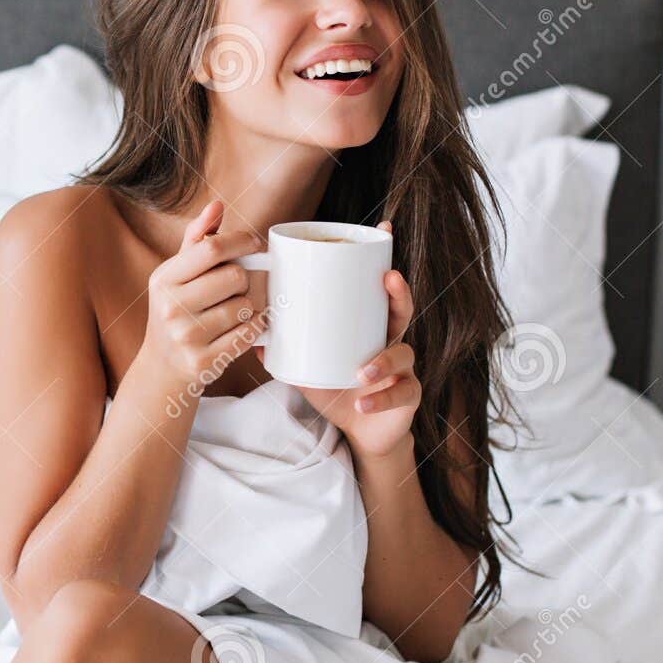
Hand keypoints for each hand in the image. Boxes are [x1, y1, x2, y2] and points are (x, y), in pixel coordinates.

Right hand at [140, 200, 265, 388]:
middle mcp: (171, 307)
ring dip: (249, 306)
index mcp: (164, 279)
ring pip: (246, 306)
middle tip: (238, 286)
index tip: (255, 245)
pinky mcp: (203, 362)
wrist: (162, 367)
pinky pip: (249, 334)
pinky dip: (254, 328)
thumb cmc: (177, 310)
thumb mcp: (177, 274)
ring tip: (234, 311)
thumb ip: (197, 238)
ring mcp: (186, 337)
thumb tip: (217, 205)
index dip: (242, 241)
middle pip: (236, 276)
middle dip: (245, 278)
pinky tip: (242, 328)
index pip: (212, 247)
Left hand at [288, 221, 419, 458]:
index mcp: (368, 327)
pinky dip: (379, 398)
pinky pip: (400, 393)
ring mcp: (403, 368)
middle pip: (401, 310)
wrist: (361, 432)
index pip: (378, 291)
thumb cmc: (336, 389)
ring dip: (384, 359)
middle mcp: (391, 341)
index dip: (383, 261)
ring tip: (362, 370)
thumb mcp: (308, 367)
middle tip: (388, 278)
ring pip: (403, 354)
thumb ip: (286, 351)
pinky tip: (362, 401)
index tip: (384, 230)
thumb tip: (254, 337)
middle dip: (398, 292)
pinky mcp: (408, 396)